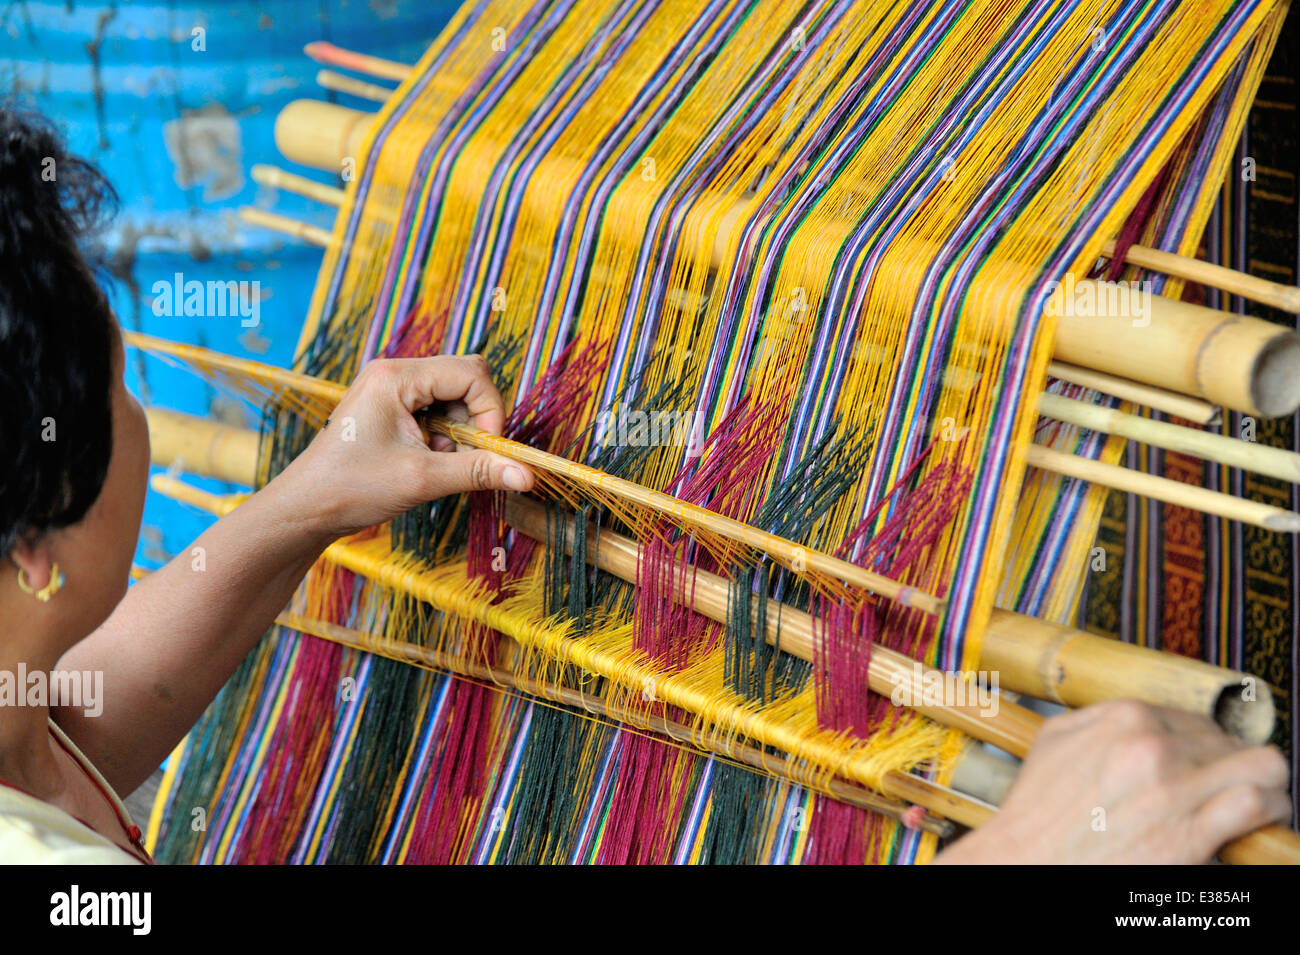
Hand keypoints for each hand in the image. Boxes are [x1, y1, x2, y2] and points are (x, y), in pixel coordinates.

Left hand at [267, 354, 534, 539]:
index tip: (487, 451)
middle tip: (461, 459)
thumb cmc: (350, 489)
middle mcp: (393, 373)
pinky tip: (424, 463)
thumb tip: (527, 475)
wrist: (304, 510)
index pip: (471, 373)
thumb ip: (479, 471)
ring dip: (458, 434)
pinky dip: (443, 439)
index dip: (490, 411)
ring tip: (435, 465)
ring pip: (454, 399)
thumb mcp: (422, 480)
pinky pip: (436, 412)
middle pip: (465, 380)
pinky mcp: (390, 408)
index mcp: (395, 376)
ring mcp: (391, 390)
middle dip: (475, 422)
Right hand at [934, 700, 1290, 863]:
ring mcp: (1175, 789)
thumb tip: (1136, 719)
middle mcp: (1154, 746)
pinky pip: (1257, 807)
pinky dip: (1270, 811)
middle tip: (1228, 789)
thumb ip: (1097, 718)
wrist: (1026, 862)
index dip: (1208, 747)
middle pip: (1233, 743)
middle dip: (1235, 766)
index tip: (1206, 767)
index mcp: (1124, 718)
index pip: (1198, 721)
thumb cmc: (1035, 812)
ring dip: (1268, 784)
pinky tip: (1260, 822)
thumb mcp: (1054, 740)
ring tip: (1261, 802)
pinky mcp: (1190, 834)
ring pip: (1264, 767)